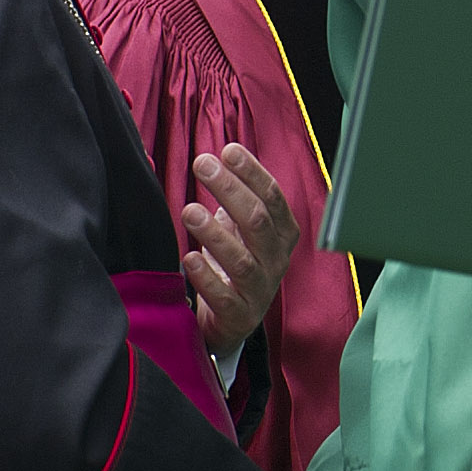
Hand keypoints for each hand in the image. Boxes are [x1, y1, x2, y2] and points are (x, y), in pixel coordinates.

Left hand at [182, 143, 299, 357]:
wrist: (231, 320)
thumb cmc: (233, 263)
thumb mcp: (240, 229)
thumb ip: (232, 198)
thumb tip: (210, 158)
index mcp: (282, 233)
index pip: (272, 197)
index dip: (252, 173)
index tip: (228, 151)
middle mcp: (277, 260)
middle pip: (258, 221)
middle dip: (230, 190)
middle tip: (202, 165)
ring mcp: (261, 290)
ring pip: (242, 260)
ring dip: (215, 233)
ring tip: (189, 211)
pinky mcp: (240, 317)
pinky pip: (225, 297)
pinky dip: (207, 278)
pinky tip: (190, 258)